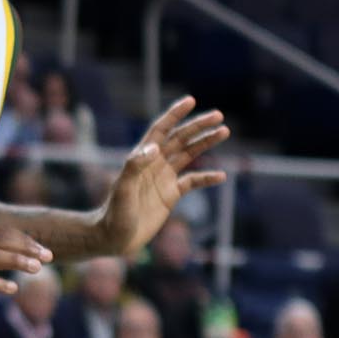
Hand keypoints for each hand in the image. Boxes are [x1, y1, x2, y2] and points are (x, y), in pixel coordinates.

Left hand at [100, 96, 228, 255]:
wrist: (114, 237)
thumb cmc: (115, 213)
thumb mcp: (123, 189)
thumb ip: (135, 167)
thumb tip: (155, 147)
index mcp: (142, 157)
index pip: (161, 130)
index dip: (175, 114)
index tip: (191, 100)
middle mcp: (154, 164)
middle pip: (179, 138)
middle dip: (198, 126)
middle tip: (219, 115)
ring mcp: (163, 178)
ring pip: (188, 155)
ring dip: (205, 143)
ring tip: (224, 131)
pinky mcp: (170, 195)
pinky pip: (192, 182)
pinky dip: (206, 177)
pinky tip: (221, 175)